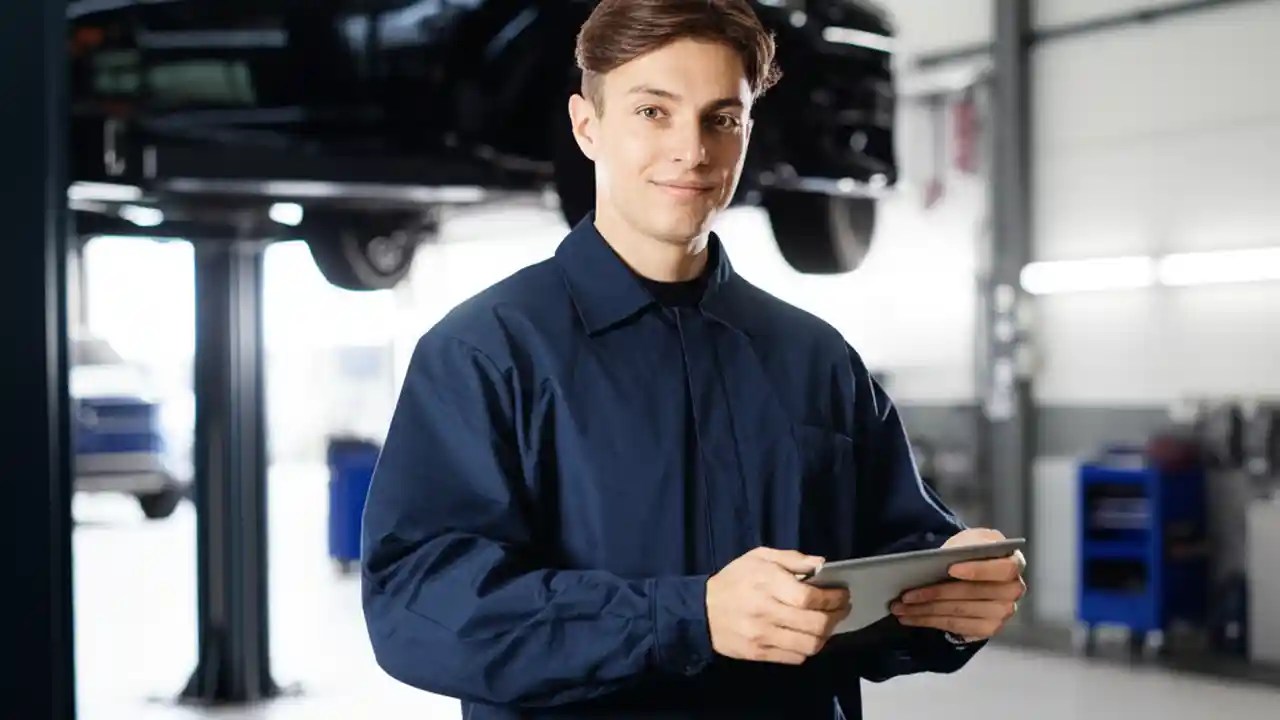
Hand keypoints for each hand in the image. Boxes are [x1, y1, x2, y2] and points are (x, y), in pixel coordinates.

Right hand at [706, 547, 850, 664]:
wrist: (701, 611)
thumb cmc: (734, 580)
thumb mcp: (759, 557)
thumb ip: (792, 558)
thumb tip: (821, 564)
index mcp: (767, 584)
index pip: (810, 598)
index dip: (833, 598)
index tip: (842, 594)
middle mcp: (766, 612)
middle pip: (815, 624)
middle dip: (837, 617)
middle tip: (842, 609)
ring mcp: (762, 636)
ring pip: (809, 645)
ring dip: (826, 636)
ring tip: (829, 624)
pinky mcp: (759, 654)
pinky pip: (795, 657)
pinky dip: (809, 648)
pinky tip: (809, 636)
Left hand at [889, 528, 1025, 641]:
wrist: (972, 569)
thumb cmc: (969, 552)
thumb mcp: (969, 540)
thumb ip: (964, 546)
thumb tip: (944, 559)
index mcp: (1013, 563)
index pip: (1003, 569)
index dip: (978, 570)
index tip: (950, 568)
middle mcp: (1013, 591)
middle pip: (972, 595)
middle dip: (935, 594)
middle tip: (905, 595)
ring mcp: (1003, 613)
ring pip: (959, 612)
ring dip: (925, 611)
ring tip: (899, 608)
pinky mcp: (988, 629)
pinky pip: (955, 626)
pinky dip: (929, 622)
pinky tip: (910, 618)